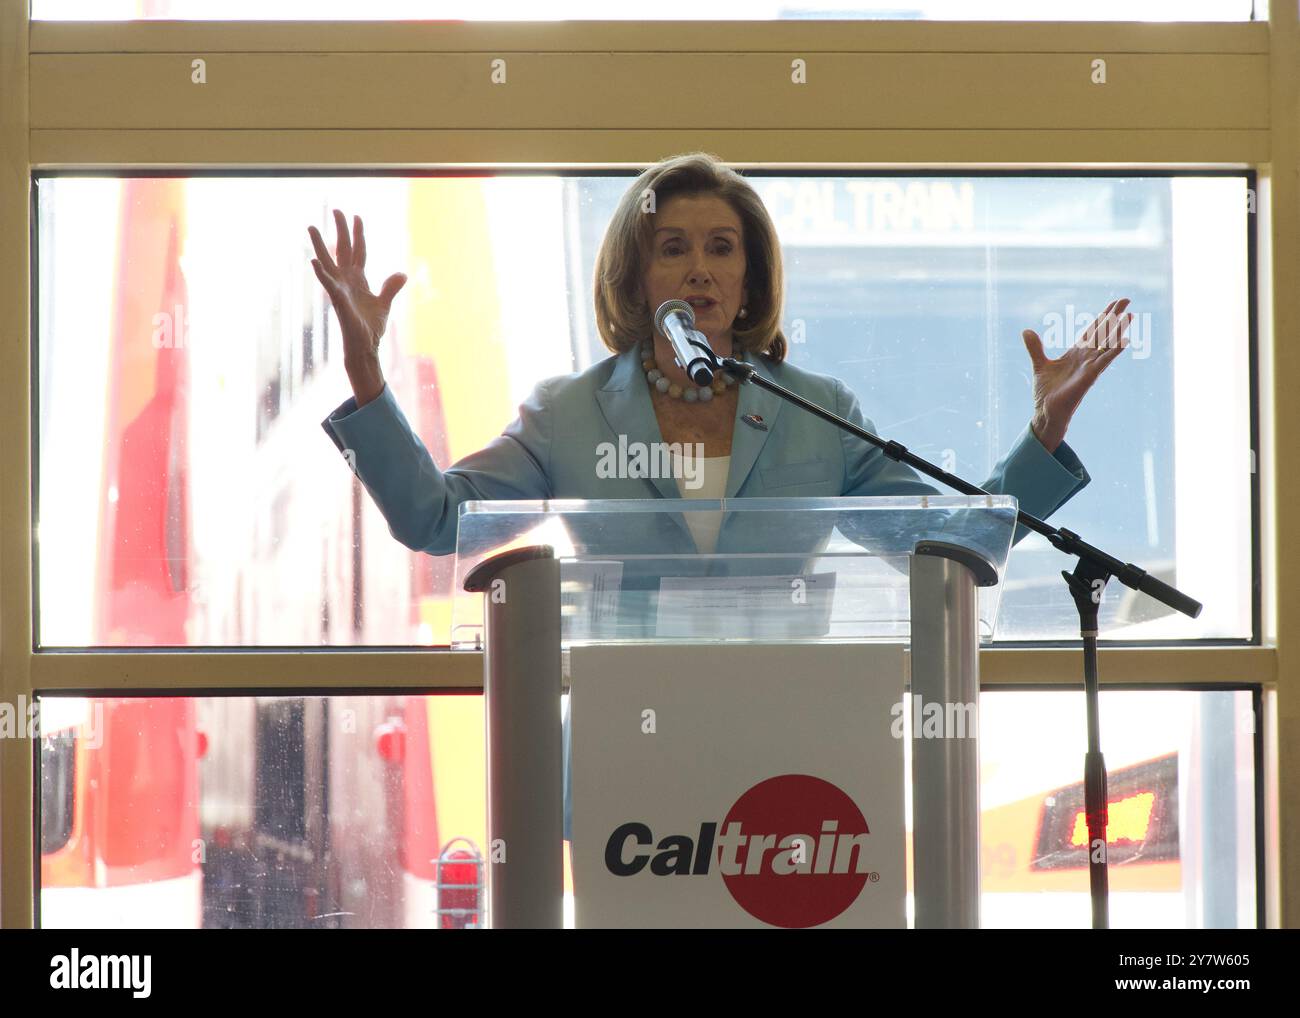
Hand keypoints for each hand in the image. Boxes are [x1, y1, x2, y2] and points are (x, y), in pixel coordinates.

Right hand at [308, 209, 406, 366]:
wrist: (365, 346)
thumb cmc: (370, 327)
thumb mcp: (384, 303)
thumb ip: (390, 287)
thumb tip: (402, 274)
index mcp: (358, 279)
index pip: (358, 251)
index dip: (358, 234)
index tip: (357, 216)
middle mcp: (346, 280)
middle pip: (343, 249)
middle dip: (340, 230)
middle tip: (336, 210)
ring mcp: (340, 288)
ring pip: (328, 262)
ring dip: (319, 245)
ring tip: (311, 227)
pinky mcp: (338, 300)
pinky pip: (328, 284)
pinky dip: (321, 272)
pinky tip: (313, 260)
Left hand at [1022, 297, 1131, 452]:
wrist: (1046, 411)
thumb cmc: (1047, 391)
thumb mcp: (1039, 364)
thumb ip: (1035, 347)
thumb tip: (1026, 331)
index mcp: (1076, 353)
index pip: (1092, 330)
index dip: (1102, 316)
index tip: (1114, 303)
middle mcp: (1086, 358)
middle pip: (1103, 332)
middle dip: (1114, 316)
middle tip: (1126, 299)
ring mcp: (1090, 366)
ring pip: (1107, 345)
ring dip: (1118, 331)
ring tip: (1129, 315)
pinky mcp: (1089, 376)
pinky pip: (1104, 361)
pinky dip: (1114, 351)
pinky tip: (1124, 340)